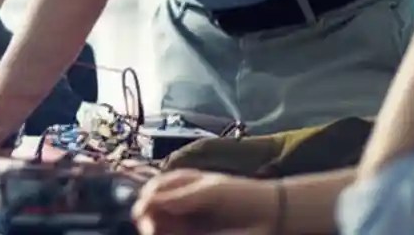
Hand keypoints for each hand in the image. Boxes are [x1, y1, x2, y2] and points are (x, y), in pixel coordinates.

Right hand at [132, 169, 276, 234]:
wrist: (269, 216)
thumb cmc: (241, 196)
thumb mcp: (210, 192)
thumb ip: (181, 196)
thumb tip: (150, 200)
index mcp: (181, 182)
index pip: (153, 189)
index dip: (146, 199)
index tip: (145, 210)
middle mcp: (179, 201)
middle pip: (151, 210)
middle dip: (147, 219)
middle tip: (151, 228)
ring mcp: (186, 221)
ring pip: (159, 227)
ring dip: (155, 230)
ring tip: (159, 232)